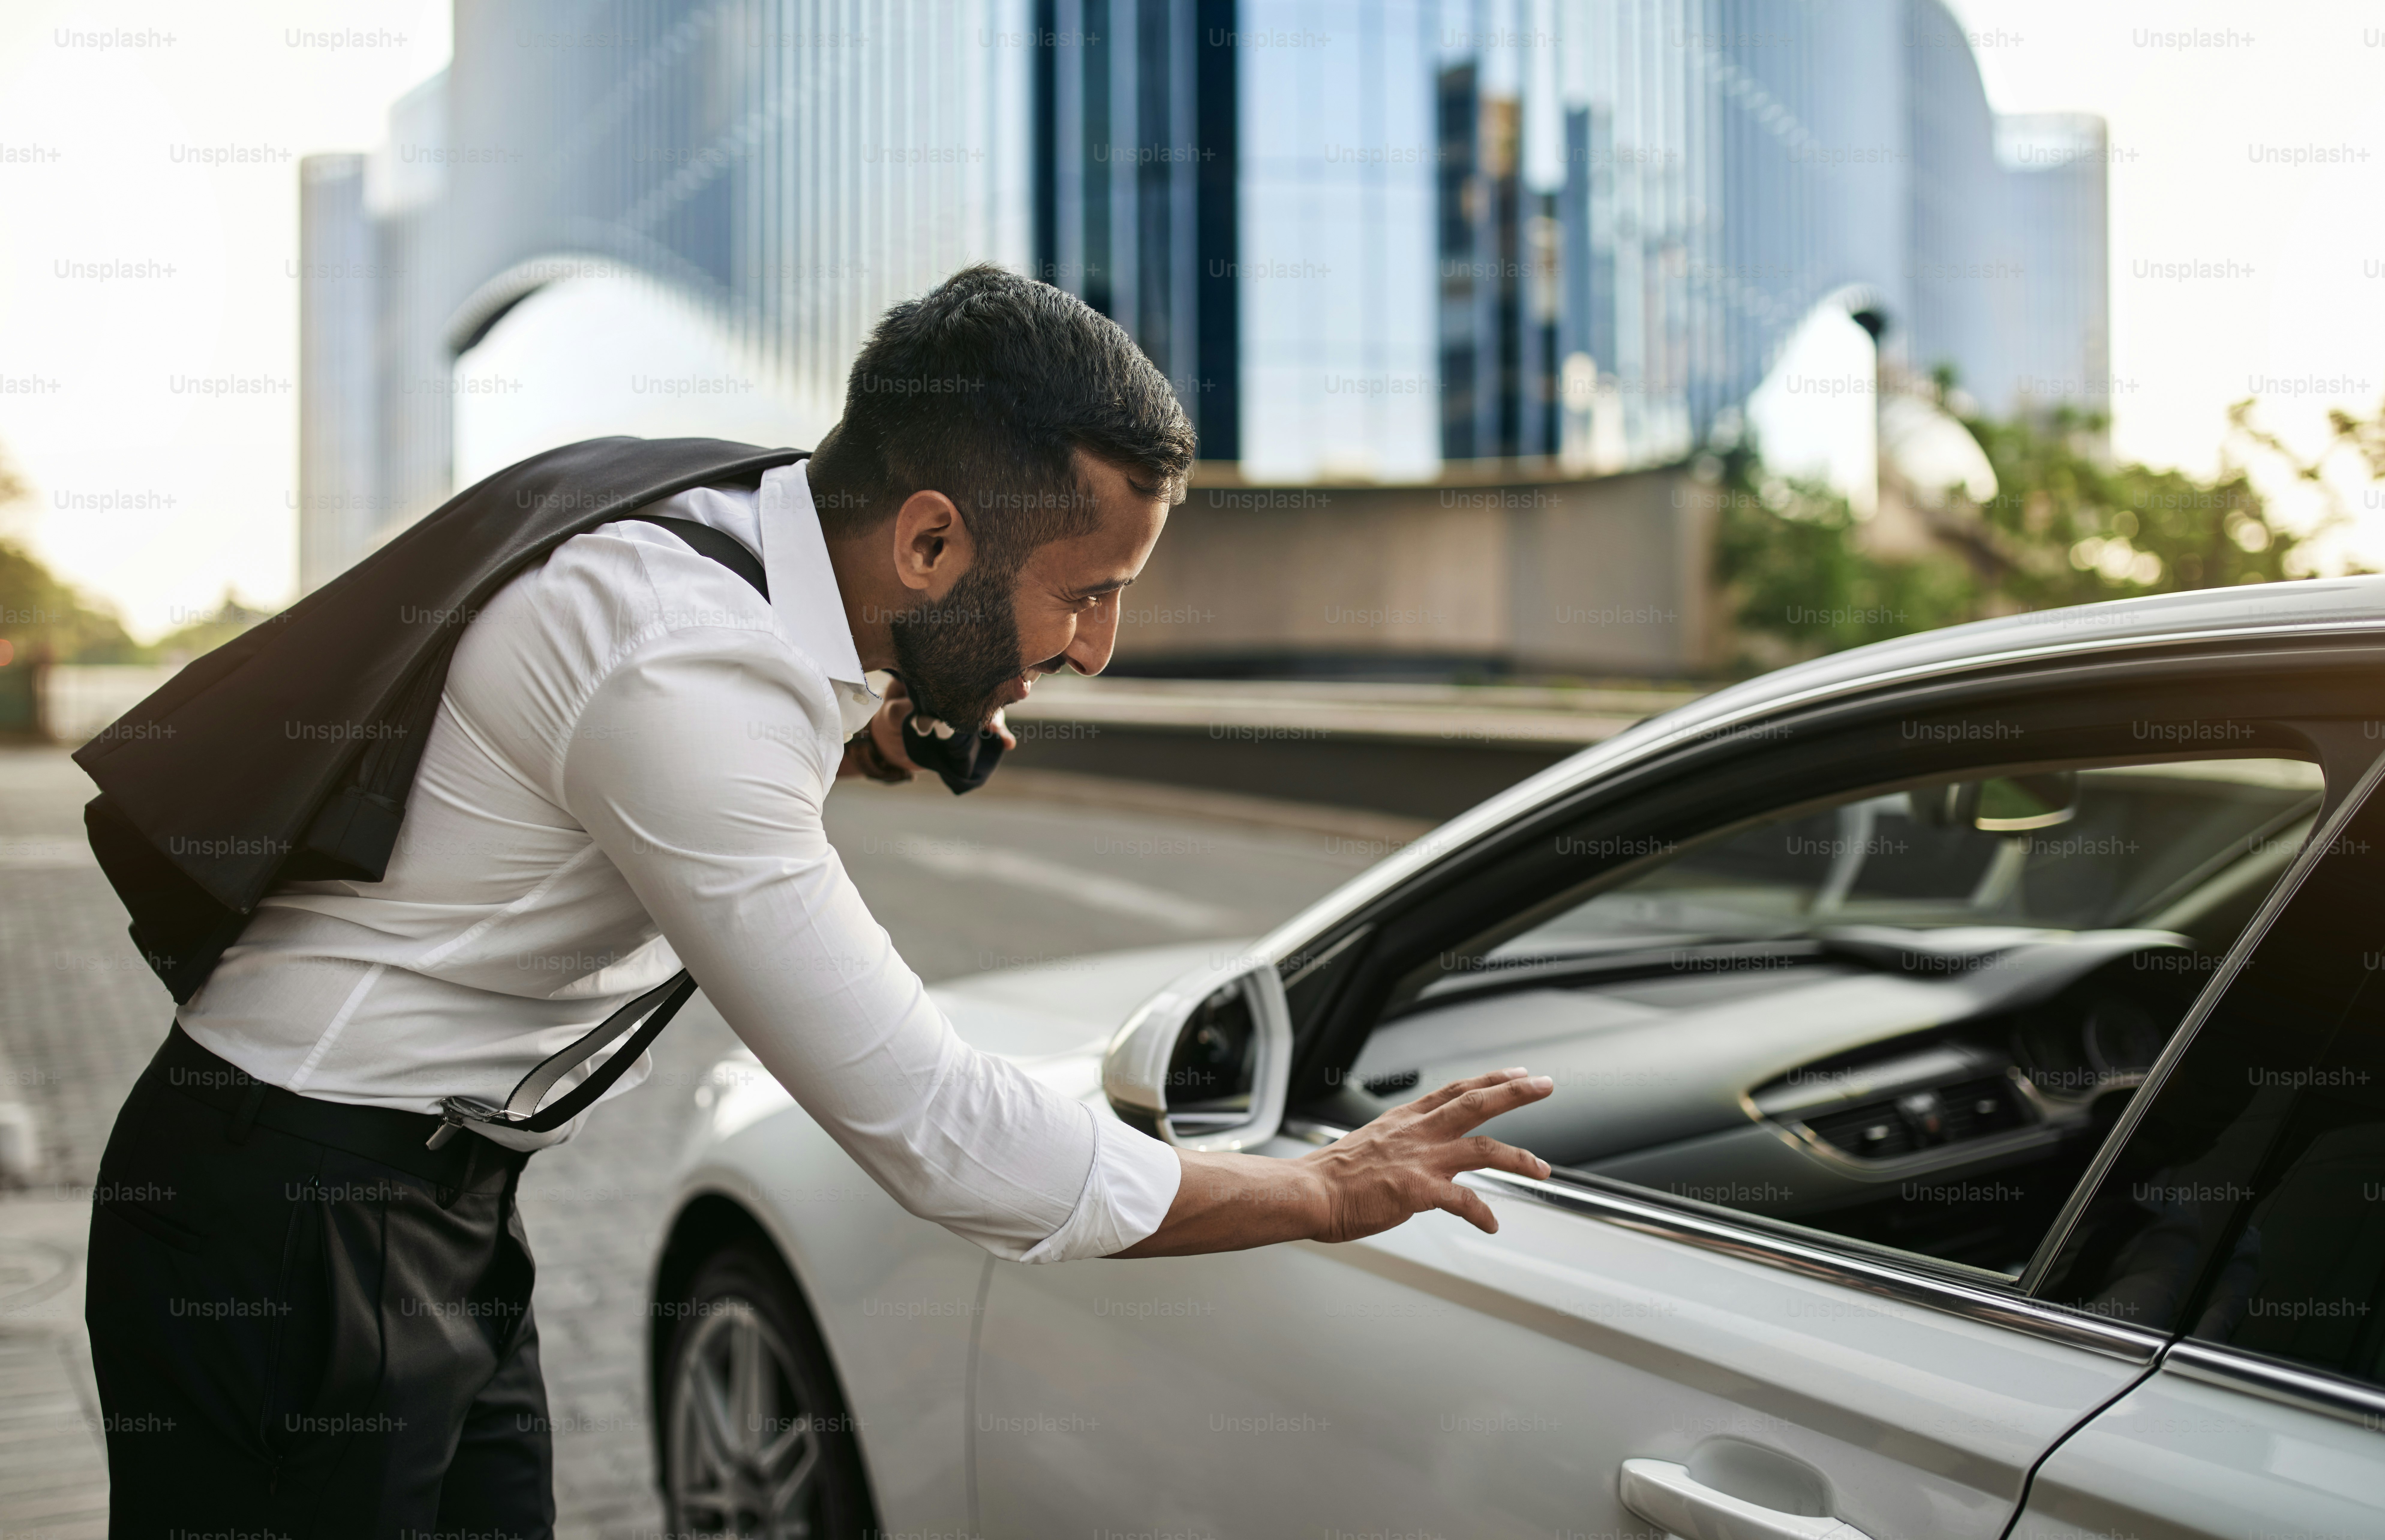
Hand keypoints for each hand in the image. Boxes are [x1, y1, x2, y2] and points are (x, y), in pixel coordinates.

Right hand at [1298, 1067, 1554, 1240]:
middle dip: (1515, 1093)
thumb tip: (1412, 1157)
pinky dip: (1482, 1213)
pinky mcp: (1419, 1190)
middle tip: (1546, 1085)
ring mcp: (1420, 1160)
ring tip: (1542, 1169)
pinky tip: (1492, 1224)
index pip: (1456, 1090)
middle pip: (1477, 1103)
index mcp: (1405, 1120)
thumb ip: (1399, 1146)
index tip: (1514, 1073)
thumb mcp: (1370, 1144)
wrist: (1309, 1191)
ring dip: (1519, 1157)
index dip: (1489, 1079)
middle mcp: (1418, 1133)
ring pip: (1483, 1148)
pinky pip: (1464, 1201)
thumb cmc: (1332, 1175)